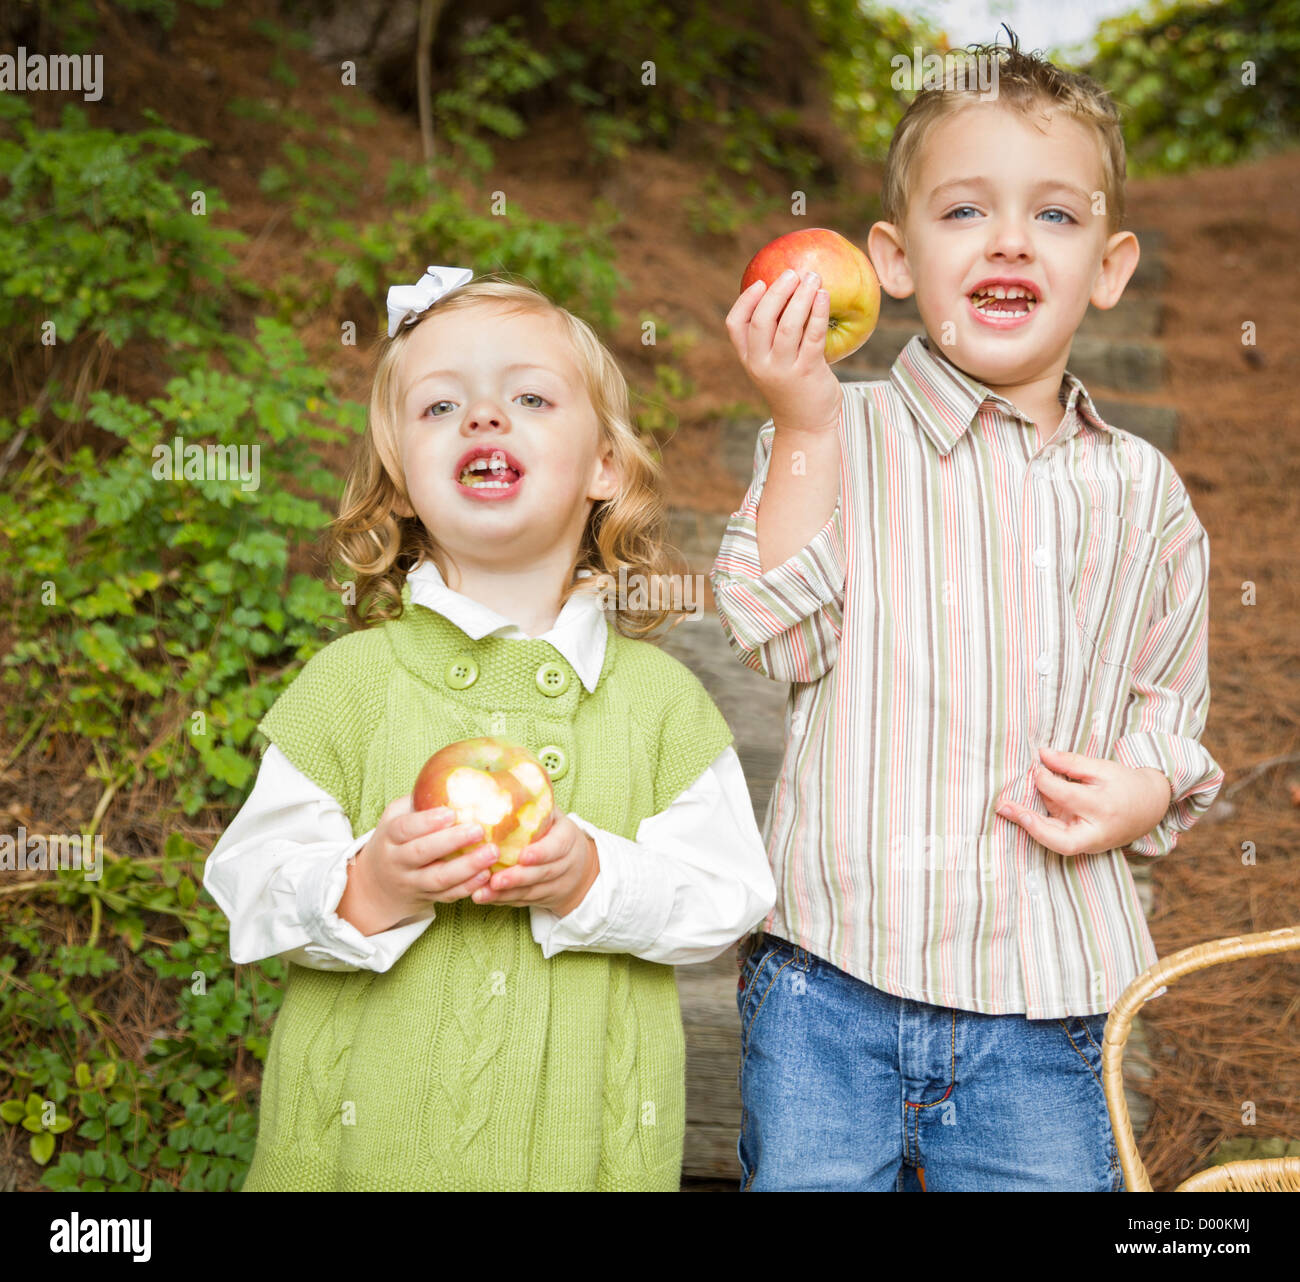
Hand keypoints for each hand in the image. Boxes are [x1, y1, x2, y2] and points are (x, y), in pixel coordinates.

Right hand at [337, 796, 500, 934]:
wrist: (377, 884)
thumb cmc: (396, 839)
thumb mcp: (397, 816)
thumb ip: (420, 799)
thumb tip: (457, 774)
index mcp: (390, 836)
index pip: (404, 829)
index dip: (427, 822)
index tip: (451, 813)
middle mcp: (398, 861)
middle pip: (422, 853)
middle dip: (451, 842)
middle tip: (479, 830)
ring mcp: (412, 883)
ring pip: (438, 878)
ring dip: (467, 867)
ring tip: (492, 853)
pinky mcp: (427, 898)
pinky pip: (448, 895)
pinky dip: (468, 887)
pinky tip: (487, 876)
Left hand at [468, 807, 598, 917]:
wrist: (579, 865)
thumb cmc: (555, 831)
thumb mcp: (553, 815)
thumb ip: (534, 803)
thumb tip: (501, 777)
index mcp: (567, 838)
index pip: (557, 847)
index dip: (541, 853)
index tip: (523, 856)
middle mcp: (566, 864)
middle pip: (543, 873)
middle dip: (518, 878)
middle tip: (495, 880)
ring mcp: (556, 884)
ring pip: (531, 891)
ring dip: (506, 894)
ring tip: (482, 893)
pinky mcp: (544, 898)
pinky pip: (523, 901)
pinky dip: (504, 901)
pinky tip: (485, 898)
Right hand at [725, 268, 842, 434]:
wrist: (806, 426)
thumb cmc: (792, 388)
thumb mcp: (773, 365)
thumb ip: (773, 339)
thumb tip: (789, 294)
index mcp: (748, 360)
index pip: (735, 325)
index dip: (745, 301)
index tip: (761, 282)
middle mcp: (761, 365)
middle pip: (761, 321)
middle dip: (777, 292)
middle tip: (793, 273)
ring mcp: (783, 370)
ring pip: (788, 325)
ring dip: (801, 297)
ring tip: (814, 278)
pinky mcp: (808, 372)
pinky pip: (813, 336)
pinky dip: (819, 313)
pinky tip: (825, 297)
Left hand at [994, 746, 1172, 855]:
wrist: (1149, 808)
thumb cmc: (1123, 784)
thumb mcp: (1102, 768)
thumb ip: (1071, 762)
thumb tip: (1040, 754)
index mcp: (1104, 808)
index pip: (1067, 796)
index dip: (1045, 780)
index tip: (1035, 768)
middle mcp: (1097, 833)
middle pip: (1062, 840)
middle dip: (1032, 826)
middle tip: (1005, 808)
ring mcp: (1090, 844)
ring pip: (1057, 844)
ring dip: (1029, 828)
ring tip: (1004, 809)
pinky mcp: (1083, 845)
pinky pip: (1058, 839)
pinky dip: (1039, 827)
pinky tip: (1020, 812)